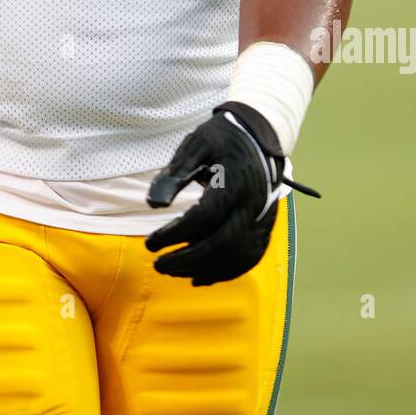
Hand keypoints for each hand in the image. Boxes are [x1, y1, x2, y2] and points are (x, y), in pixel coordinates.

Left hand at [145, 103, 318, 284]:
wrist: (262, 136)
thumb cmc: (224, 138)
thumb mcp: (197, 145)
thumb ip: (175, 173)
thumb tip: (154, 205)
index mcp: (235, 181)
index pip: (204, 216)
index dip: (175, 234)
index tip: (150, 242)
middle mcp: (252, 205)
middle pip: (222, 243)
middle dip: (187, 260)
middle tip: (158, 265)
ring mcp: (262, 219)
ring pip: (235, 256)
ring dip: (202, 269)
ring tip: (172, 271)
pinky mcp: (265, 228)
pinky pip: (248, 259)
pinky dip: (224, 273)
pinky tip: (200, 278)